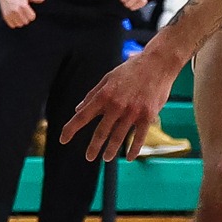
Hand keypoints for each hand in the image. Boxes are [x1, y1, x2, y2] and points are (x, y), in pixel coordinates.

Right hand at [0, 0, 43, 27]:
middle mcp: (17, 10)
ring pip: (19, 24)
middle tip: (23, 14)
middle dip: (26, 18)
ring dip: (20, 21)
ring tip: (19, 16)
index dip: (31, 15)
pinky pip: (12, 25)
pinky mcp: (6, 16)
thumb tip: (42, 0)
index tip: (29, 12)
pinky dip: (14, 23)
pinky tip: (14, 18)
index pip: (32, 17)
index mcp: (23, 6)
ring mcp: (11, 14)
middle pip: (26, 22)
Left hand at [61, 49, 181, 160]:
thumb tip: (78, 109)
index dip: (71, 129)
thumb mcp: (108, 78)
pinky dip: (134, 148)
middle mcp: (116, 105)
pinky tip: (130, 157)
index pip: (82, 116)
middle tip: (89, 157)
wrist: (158, 63)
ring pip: (119, 137)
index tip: (63, 140)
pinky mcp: (148, 115)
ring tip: (106, 158)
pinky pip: (139, 137)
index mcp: (104, 95)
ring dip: (111, 150)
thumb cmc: (131, 69)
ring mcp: (133, 111)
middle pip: (101, 131)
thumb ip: (92, 95)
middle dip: (93, 147)